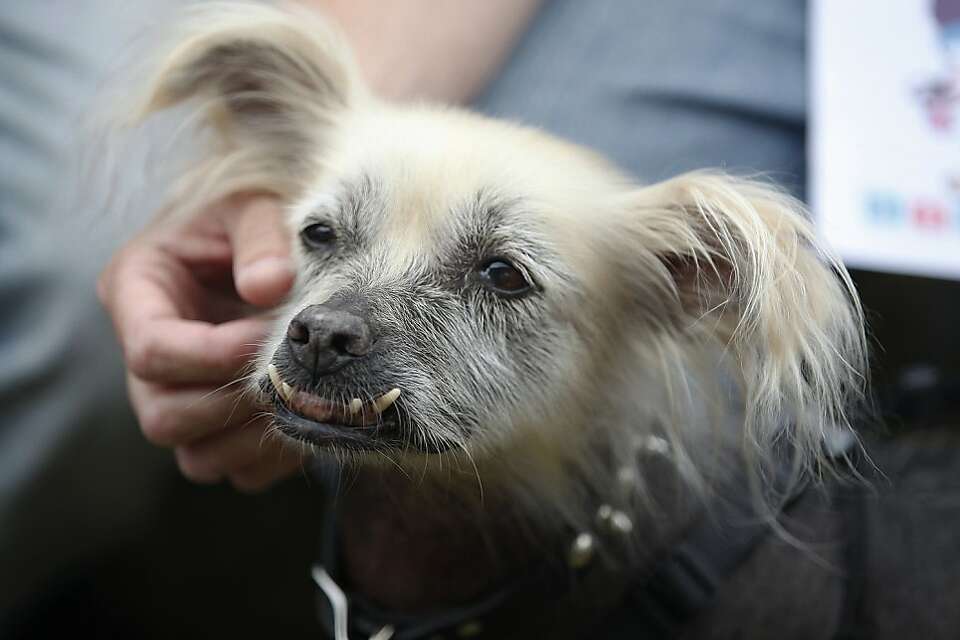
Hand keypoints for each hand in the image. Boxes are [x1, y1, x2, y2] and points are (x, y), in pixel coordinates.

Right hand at [99, 194, 304, 491]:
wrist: (257, 242)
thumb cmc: (246, 216)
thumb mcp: (252, 207)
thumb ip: (261, 239)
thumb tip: (270, 287)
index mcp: (137, 293)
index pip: (151, 350)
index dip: (212, 354)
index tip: (268, 334)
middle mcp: (147, 354)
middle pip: (163, 415)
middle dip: (232, 401)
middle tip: (291, 374)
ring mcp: (177, 395)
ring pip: (194, 455)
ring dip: (252, 438)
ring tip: (303, 401)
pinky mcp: (212, 423)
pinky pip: (231, 468)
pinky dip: (270, 460)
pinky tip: (308, 421)